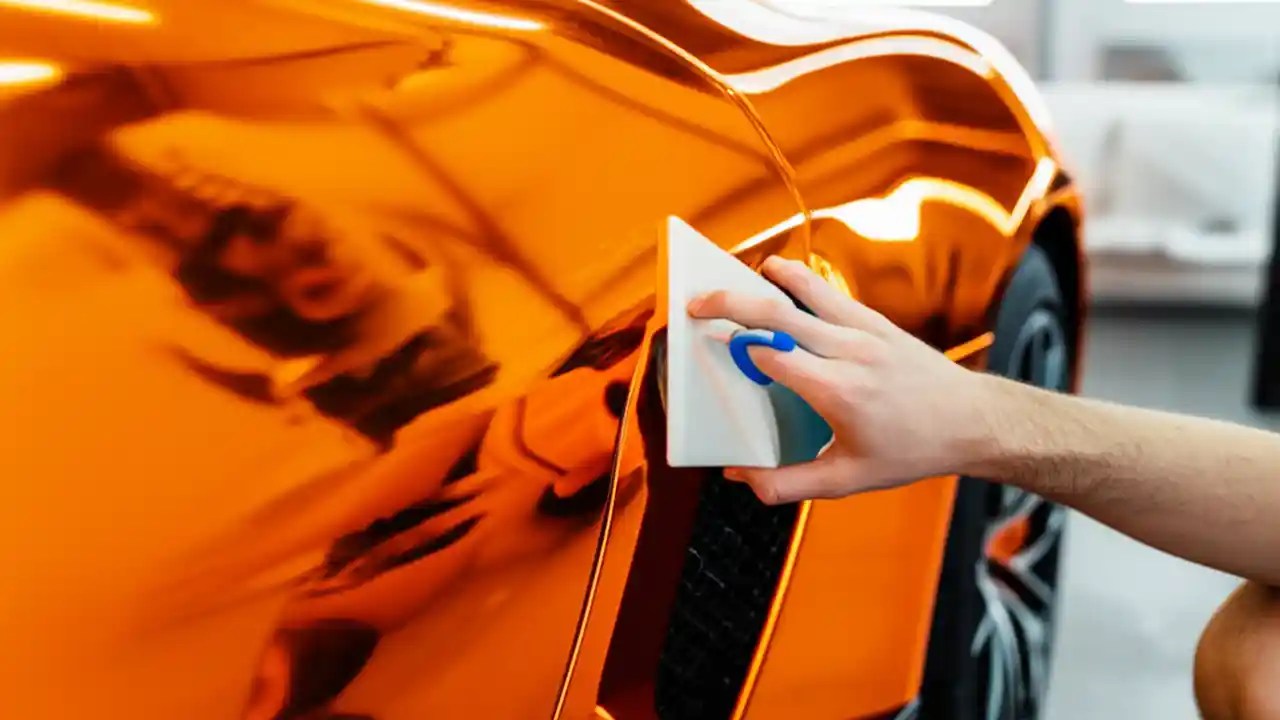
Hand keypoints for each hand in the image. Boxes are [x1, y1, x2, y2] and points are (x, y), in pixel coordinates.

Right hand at [687, 256, 999, 504]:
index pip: (771, 355)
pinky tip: (776, 273)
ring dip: (763, 280)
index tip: (705, 342)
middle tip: (697, 302)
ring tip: (731, 275)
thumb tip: (738, 476)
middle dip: (731, 303)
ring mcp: (864, 331)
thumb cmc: (911, 451)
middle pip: (778, 314)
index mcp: (836, 391)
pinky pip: (828, 293)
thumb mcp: (847, 479)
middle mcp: (848, 352)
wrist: (971, 421)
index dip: (735, 345)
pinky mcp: (876, 321)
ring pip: (804, 291)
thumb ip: (786, 483)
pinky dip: (798, 280)